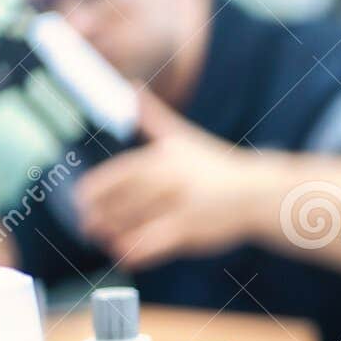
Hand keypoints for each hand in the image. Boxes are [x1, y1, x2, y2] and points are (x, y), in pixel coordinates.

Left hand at [74, 88, 271, 269]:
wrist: (259, 194)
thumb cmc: (219, 166)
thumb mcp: (183, 136)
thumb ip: (153, 116)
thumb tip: (133, 85)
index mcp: (164, 158)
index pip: (119, 174)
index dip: (96, 190)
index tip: (81, 199)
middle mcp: (170, 181)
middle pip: (123, 201)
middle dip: (100, 215)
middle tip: (87, 223)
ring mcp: (181, 207)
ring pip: (135, 223)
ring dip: (114, 233)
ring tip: (103, 240)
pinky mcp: (191, 231)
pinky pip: (155, 244)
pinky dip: (136, 250)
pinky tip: (125, 255)